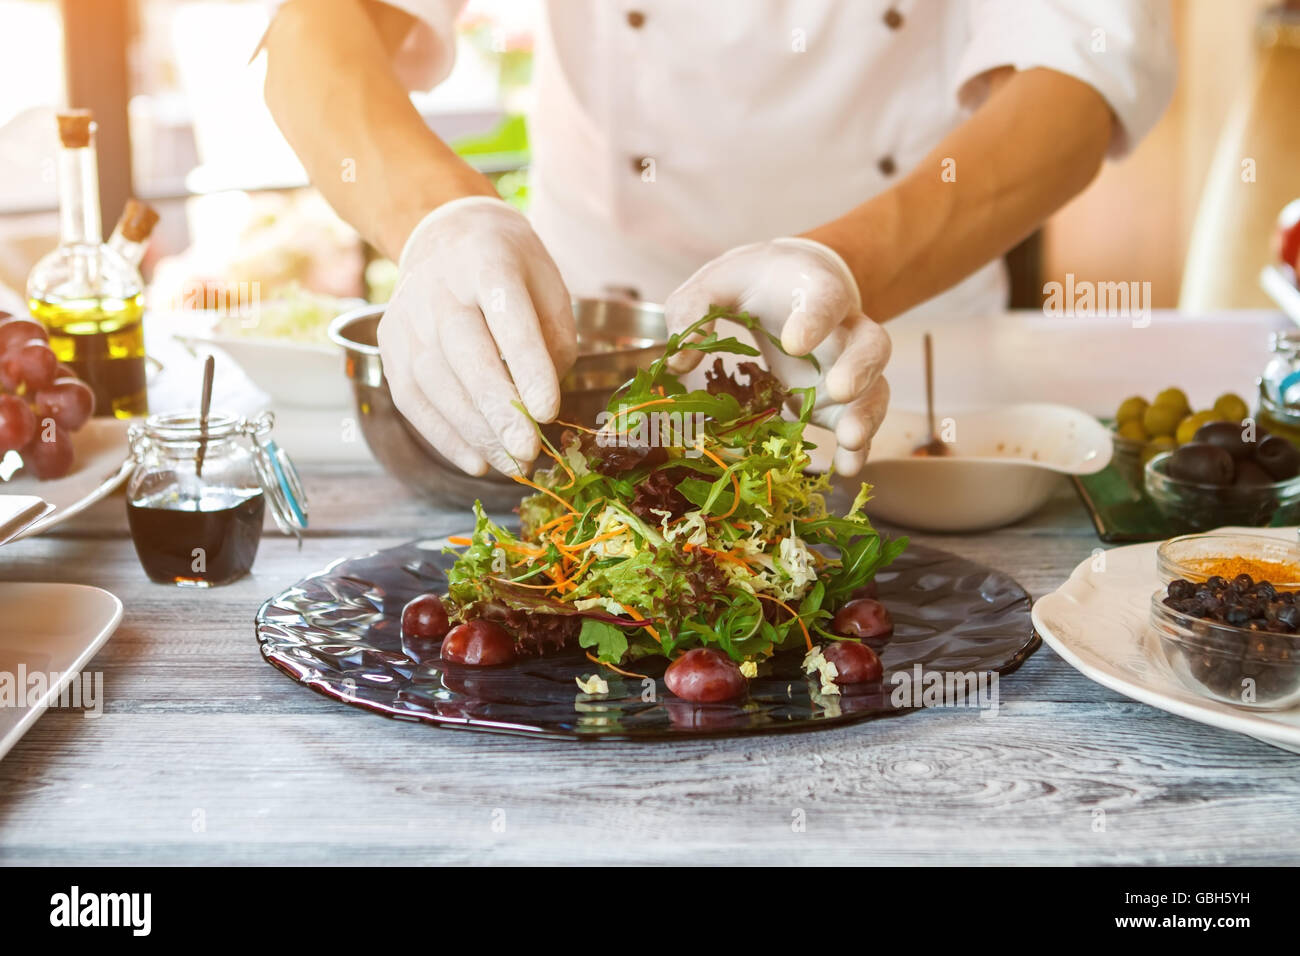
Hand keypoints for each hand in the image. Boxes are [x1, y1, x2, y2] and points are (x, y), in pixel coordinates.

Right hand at [379, 197, 575, 474]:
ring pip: (435, 383)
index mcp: (487, 260)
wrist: (447, 237)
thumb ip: (553, 339)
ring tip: (512, 464)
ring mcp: (406, 315)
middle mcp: (439, 287)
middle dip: (497, 410)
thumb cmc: (511, 269)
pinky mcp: (390, 344)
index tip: (547, 412)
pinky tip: (477, 460)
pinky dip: (445, 437)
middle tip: (527, 451)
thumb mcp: (547, 285)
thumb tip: (540, 406)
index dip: (527, 366)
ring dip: (475, 433)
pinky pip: (412, 399)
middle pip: (464, 353)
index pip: (507, 315)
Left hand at [663, 238, 890, 474]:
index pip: (827, 298)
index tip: (793, 342)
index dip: (816, 319)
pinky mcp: (840, 400)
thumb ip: (694, 308)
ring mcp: (847, 366)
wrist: (785, 284)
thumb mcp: (717, 282)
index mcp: (814, 289)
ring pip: (876, 386)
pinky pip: (859, 420)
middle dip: (859, 369)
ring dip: (866, 414)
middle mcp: (843, 329)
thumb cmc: (752, 284)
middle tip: (839, 390)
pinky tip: (847, 467)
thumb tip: (680, 361)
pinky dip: (858, 447)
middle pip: (872, 343)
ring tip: (850, 439)